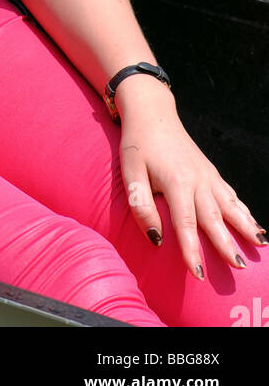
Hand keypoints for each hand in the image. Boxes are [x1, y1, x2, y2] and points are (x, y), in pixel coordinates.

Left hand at [117, 81, 266, 278]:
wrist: (152, 112)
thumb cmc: (138, 144)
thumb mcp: (129, 172)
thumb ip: (140, 204)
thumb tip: (155, 238)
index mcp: (176, 182)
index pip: (186, 223)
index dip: (192, 250)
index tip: (198, 273)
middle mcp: (197, 180)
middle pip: (214, 218)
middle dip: (226, 244)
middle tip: (238, 267)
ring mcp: (207, 175)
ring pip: (230, 206)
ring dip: (245, 226)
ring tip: (260, 245)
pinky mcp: (211, 172)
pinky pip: (231, 195)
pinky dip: (244, 210)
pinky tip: (254, 224)